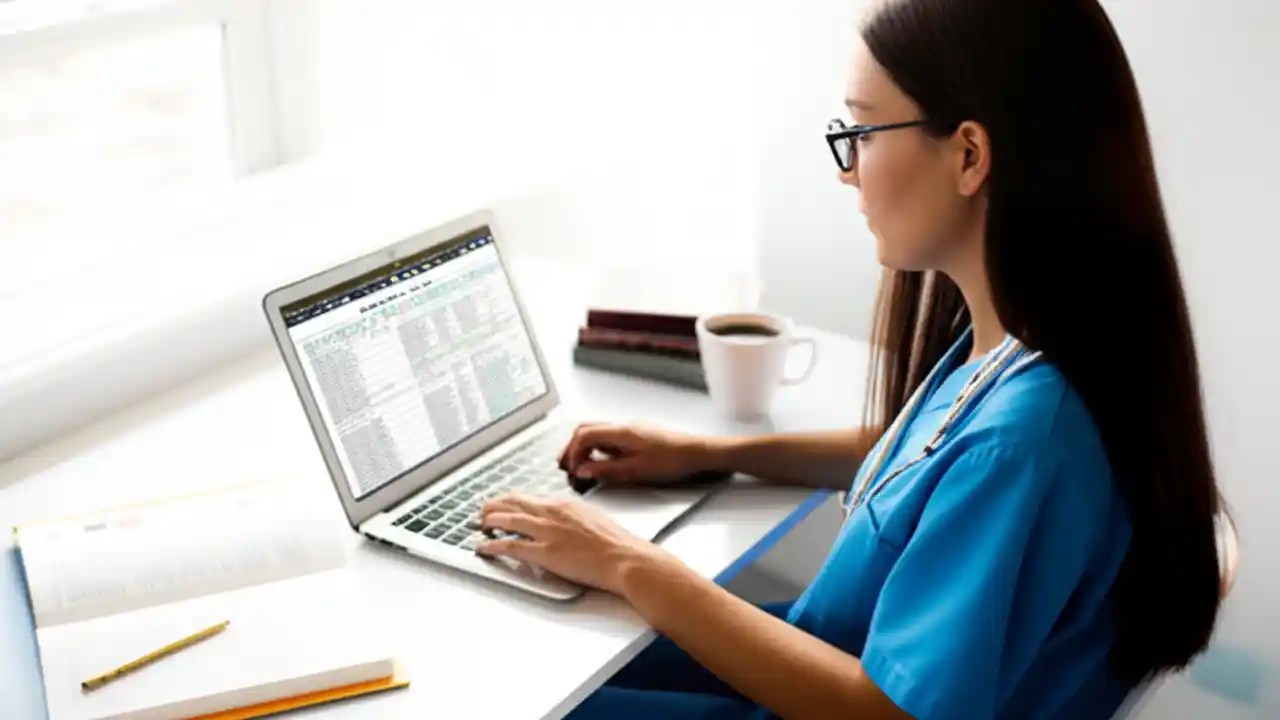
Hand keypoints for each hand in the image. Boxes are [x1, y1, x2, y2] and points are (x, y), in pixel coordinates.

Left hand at [477, 493, 681, 595]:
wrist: (625, 558)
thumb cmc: (617, 544)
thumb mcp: (594, 519)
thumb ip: (574, 517)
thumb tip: (565, 522)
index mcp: (566, 503)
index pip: (530, 497)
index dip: (512, 500)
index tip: (504, 502)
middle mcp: (553, 512)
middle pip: (514, 503)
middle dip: (495, 506)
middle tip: (483, 509)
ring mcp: (547, 532)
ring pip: (507, 520)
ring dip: (489, 521)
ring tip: (479, 524)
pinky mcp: (544, 553)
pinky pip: (510, 546)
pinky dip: (492, 545)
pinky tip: (482, 546)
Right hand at [557, 422, 717, 484]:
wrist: (697, 452)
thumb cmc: (672, 461)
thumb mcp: (636, 471)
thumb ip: (606, 470)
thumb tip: (583, 471)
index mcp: (620, 431)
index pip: (584, 435)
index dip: (572, 453)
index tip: (573, 470)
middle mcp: (622, 425)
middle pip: (585, 428)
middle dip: (572, 447)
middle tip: (566, 465)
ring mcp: (629, 428)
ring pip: (596, 431)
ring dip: (584, 446)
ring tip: (580, 465)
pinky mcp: (636, 434)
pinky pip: (608, 436)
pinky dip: (597, 447)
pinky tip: (600, 462)